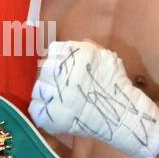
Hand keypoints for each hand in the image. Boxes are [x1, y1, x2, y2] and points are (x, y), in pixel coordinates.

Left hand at [29, 39, 158, 157]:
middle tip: (61, 87)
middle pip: (44, 69)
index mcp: (74, 56)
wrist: (122, 116)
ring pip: (38, 89)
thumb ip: (91, 48)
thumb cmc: (117, 86)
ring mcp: (55, 94)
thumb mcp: (108, 58)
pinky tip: (52, 111)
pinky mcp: (52, 115)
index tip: (62, 69)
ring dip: (45, 93)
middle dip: (51, 76)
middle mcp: (62, 72)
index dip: (57, 60)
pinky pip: (36, 108)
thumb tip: (80, 41)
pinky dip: (41, 110)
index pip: (53, 51)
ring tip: (56, 100)